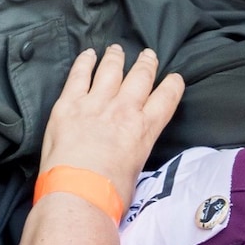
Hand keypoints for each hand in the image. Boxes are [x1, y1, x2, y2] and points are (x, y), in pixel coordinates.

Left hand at [39, 45, 184, 198]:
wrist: (77, 192)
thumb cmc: (108, 195)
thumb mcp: (135, 173)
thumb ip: (134, 154)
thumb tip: (126, 157)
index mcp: (144, 129)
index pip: (166, 98)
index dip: (173, 85)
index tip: (174, 78)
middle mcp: (124, 110)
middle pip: (140, 77)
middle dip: (146, 63)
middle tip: (148, 55)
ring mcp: (95, 103)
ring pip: (111, 70)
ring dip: (116, 58)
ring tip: (117, 49)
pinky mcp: (69, 104)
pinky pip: (79, 75)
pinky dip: (85, 62)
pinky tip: (88, 54)